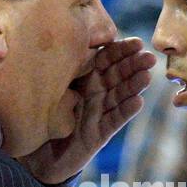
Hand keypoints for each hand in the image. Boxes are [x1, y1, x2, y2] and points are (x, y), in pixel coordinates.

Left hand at [18, 37, 153, 183]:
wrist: (36, 154)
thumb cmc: (42, 114)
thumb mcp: (49, 84)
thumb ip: (61, 65)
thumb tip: (65, 33)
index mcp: (85, 77)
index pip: (106, 59)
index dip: (122, 51)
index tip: (137, 43)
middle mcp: (95, 94)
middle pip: (118, 76)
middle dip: (134, 66)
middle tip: (150, 58)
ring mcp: (99, 113)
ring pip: (120, 96)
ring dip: (134, 86)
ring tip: (147, 77)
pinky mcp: (99, 134)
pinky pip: (114, 121)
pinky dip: (126, 111)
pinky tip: (138, 102)